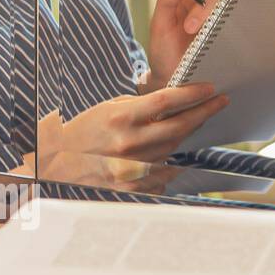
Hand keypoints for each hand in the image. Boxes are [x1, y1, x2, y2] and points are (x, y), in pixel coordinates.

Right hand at [63, 83, 228, 163]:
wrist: (56, 165)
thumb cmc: (80, 134)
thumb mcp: (104, 110)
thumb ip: (137, 108)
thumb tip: (170, 103)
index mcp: (119, 119)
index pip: (165, 102)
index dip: (192, 94)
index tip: (209, 89)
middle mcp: (129, 143)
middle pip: (179, 127)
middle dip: (202, 112)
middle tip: (217, 103)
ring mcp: (133, 168)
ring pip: (174, 149)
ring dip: (183, 135)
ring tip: (188, 124)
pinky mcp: (135, 186)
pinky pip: (165, 172)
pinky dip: (169, 162)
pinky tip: (163, 154)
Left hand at [144, 0, 226, 88]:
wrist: (172, 79)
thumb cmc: (164, 50)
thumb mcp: (158, 24)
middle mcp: (205, 2)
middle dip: (206, 1)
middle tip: (190, 24)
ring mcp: (219, 17)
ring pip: (228, 2)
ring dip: (210, 16)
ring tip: (192, 34)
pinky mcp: (230, 32)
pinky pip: (237, 21)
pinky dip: (227, 26)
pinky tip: (212, 39)